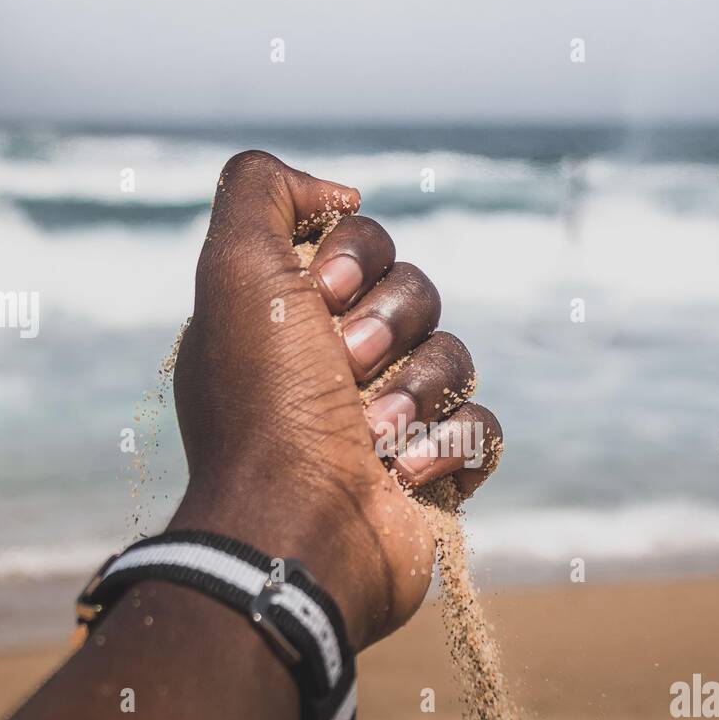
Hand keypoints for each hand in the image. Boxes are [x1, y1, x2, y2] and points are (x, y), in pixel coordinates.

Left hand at [170, 150, 501, 650]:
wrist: (298, 531)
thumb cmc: (267, 404)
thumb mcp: (235, 267)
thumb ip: (260, 188)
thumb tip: (337, 192)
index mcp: (289, 316)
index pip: (363, 242)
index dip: (355, 260)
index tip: (323, 298)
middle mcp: (335, 362)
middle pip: (416, 292)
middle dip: (389, 326)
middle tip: (346, 368)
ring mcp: (390, 419)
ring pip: (454, 356)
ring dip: (416, 391)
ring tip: (374, 436)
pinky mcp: (436, 470)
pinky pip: (484, 424)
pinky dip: (450, 444)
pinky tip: (405, 473)